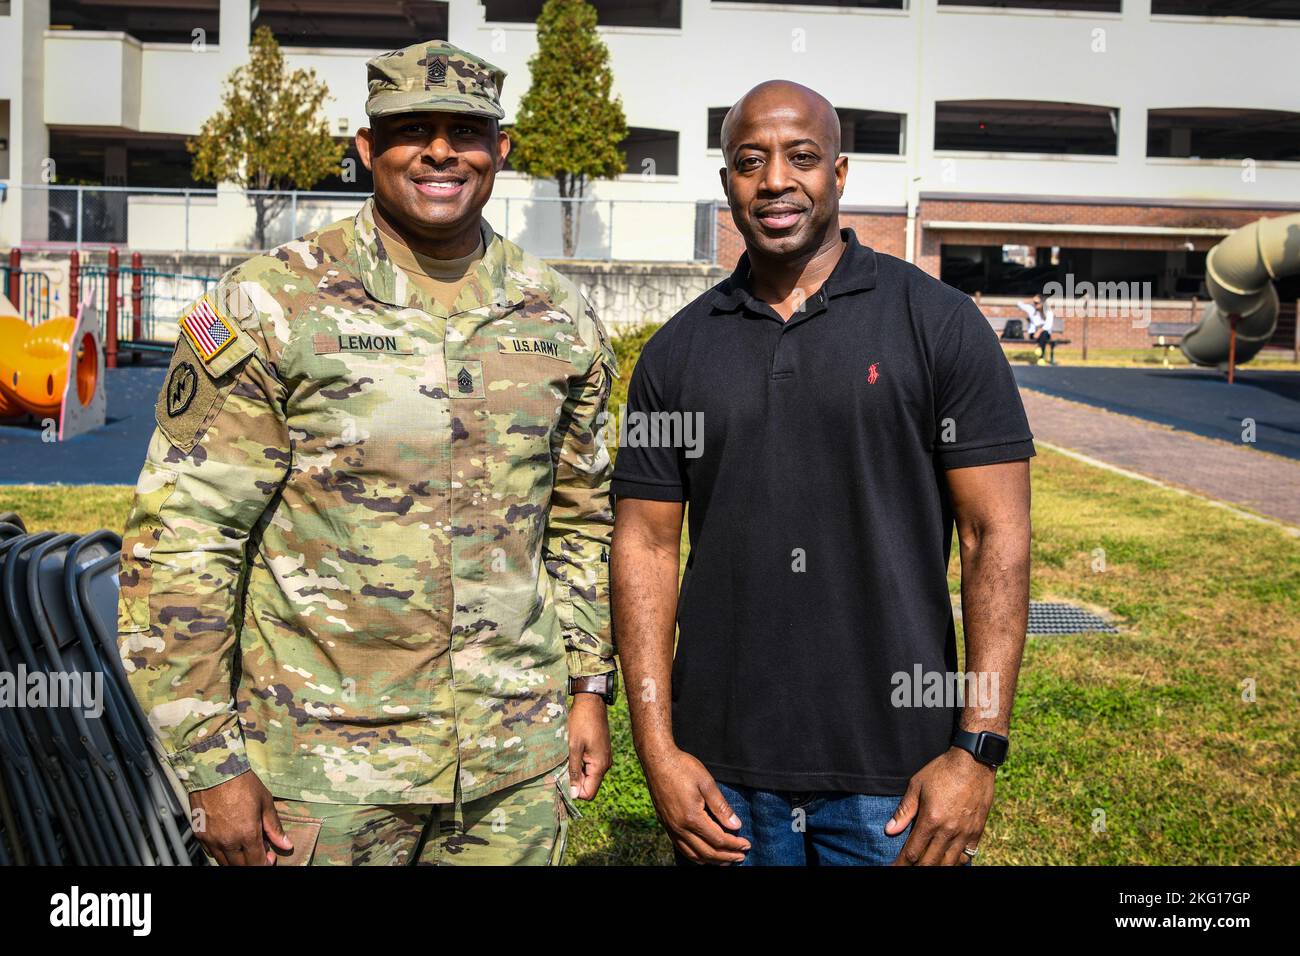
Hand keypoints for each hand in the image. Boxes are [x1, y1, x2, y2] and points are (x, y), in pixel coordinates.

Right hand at [188, 770, 291, 865]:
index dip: (265, 863)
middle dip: (252, 863)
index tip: (270, 857)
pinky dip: (221, 853)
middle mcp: (228, 842)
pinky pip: (211, 853)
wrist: (214, 771)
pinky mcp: (200, 835)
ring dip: (237, 860)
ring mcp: (212, 840)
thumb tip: (286, 845)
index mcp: (247, 834)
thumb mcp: (265, 803)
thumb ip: (274, 827)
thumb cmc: (242, 783)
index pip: (257, 863)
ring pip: (224, 863)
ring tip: (245, 848)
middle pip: (241, 866)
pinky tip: (229, 843)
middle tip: (259, 852)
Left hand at [567, 694, 611, 800]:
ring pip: (588, 775)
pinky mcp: (600, 752)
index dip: (575, 791)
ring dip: (576, 770)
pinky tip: (573, 751)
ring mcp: (603, 758)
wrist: (591, 702)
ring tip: (567, 756)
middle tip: (562, 766)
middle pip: (588, 785)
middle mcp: (604, 765)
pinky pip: (589, 765)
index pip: (589, 793)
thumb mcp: (574, 747)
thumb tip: (575, 794)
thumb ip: (574, 771)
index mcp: (600, 766)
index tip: (563, 779)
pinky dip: (580, 763)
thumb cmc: (581, 722)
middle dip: (574, 780)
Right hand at [642, 746, 749, 864]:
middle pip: (707, 852)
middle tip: (741, 856)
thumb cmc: (683, 768)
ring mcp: (671, 828)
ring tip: (726, 861)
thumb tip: (736, 825)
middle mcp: (680, 828)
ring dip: (712, 861)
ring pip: (693, 855)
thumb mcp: (706, 783)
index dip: (735, 844)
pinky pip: (682, 848)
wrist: (657, 760)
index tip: (747, 844)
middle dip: (727, 857)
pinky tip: (704, 855)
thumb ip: (721, 807)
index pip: (718, 840)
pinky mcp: (666, 825)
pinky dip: (696, 856)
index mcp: (692, 818)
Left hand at [887, 747, 995, 865]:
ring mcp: (965, 832)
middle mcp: (949, 830)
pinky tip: (948, 860)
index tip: (894, 868)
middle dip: (916, 868)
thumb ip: (904, 810)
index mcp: (931, 820)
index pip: (913, 852)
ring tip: (926, 866)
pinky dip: (956, 861)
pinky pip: (967, 854)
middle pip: (930, 862)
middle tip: (906, 868)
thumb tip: (889, 830)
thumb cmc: (942, 770)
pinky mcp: (977, 831)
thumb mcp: (917, 785)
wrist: (973, 762)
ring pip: (949, 863)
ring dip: (936, 866)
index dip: (901, 864)